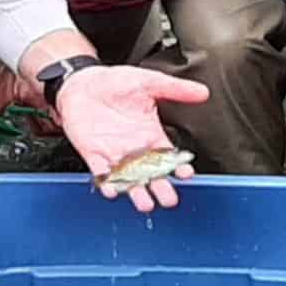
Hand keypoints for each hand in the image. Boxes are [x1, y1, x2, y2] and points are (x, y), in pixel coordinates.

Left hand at [55, 65, 209, 212]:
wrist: (82, 82)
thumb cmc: (115, 83)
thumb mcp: (149, 82)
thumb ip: (175, 89)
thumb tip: (203, 92)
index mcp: (151, 134)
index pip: (169, 155)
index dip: (178, 165)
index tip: (186, 173)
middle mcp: (135, 149)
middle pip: (151, 174)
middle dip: (161, 188)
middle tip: (169, 200)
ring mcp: (114, 154)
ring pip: (129, 179)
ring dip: (136, 192)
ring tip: (145, 204)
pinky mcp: (93, 154)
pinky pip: (101, 173)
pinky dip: (105, 183)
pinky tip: (112, 190)